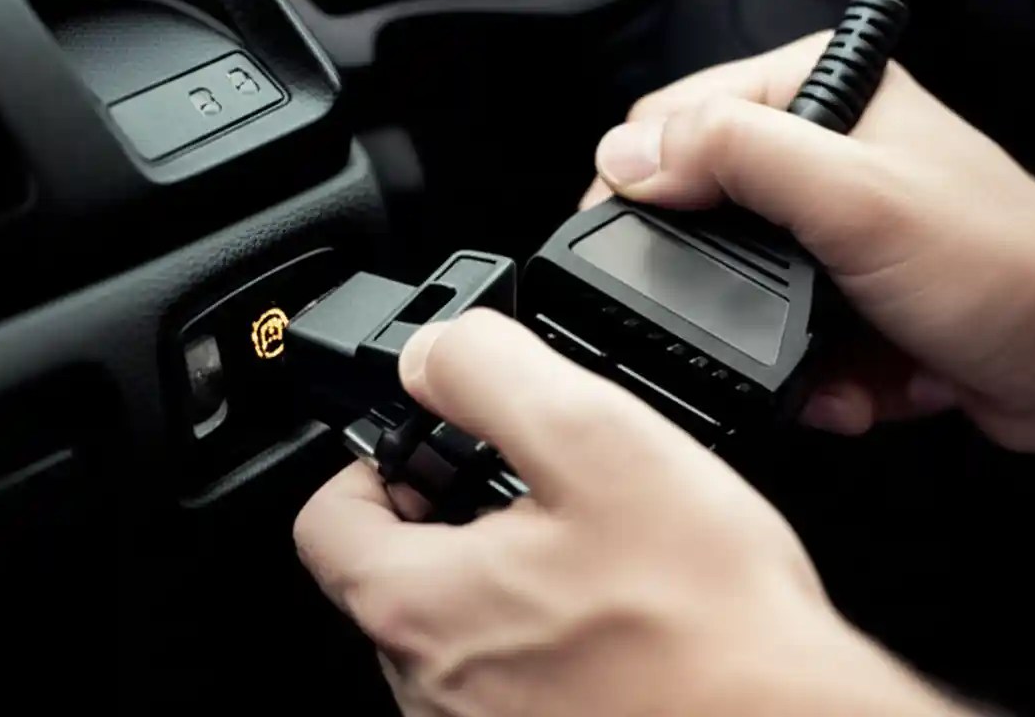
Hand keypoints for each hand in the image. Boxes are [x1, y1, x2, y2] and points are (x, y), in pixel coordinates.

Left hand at [295, 309, 964, 716]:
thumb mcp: (598, 441)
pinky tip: (612, 611)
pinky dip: (542, 634)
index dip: (370, 461)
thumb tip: (433, 351)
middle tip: (528, 486)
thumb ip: (492, 373)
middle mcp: (428, 685)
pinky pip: (507, 676)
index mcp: (416, 604)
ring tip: (585, 548)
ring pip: (456, 627)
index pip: (325, 518)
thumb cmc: (709, 622)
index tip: (426, 443)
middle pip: (392, 571)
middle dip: (448, 515)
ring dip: (503, 576)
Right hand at [584, 33, 1034, 451]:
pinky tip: (844, 384)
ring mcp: (823, 228)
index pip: (671, 120)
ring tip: (814, 361)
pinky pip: (767, 337)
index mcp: (814, 93)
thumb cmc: (1003, 267)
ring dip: (758, 341)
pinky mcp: (833, 295)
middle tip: (749, 314)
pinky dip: (798, 375)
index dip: (637, 185)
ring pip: (724, 290)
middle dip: (712, 287)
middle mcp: (814, 151)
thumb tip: (626, 158)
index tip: (634, 250)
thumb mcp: (853, 198)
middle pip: (690, 215)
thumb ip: (735, 158)